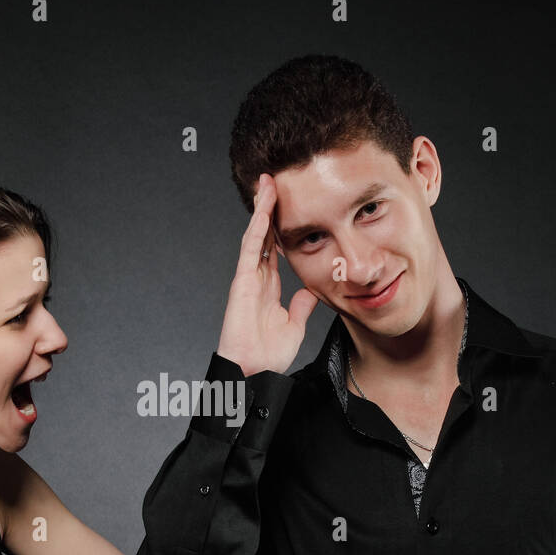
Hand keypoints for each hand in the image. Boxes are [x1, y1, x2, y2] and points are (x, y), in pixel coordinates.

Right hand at [216, 173, 318, 376]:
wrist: (254, 371)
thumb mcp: (294, 324)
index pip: (275, 249)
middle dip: (269, 210)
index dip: (280, 228)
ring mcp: (248, 277)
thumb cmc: (267, 354)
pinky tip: (263, 208)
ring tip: (268, 183)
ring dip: (262, 209)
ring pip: (256, 235)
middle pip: (263, 235)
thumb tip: (312, 290)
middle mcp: (256, 278)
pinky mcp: (242, 281)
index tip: (289, 207)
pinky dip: (257, 227)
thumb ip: (302, 305)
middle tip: (275, 183)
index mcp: (268, 287)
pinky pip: (251, 248)